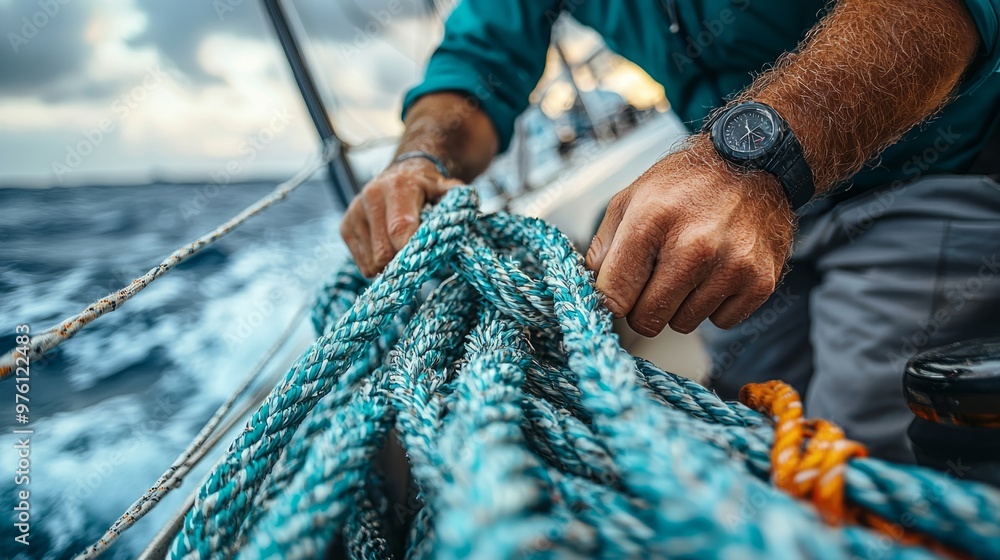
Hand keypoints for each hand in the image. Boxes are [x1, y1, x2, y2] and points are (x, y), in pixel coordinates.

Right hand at [340, 157, 459, 276]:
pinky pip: (362, 265)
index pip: (400, 229)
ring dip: (391, 265)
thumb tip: (466, 207)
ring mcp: (354, 213)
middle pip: (384, 253)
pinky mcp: (345, 228)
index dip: (413, 252)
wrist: (402, 175)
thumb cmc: (428, 189)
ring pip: (372, 263)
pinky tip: (389, 249)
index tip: (426, 262)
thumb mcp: (446, 189)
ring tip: (403, 250)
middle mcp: (371, 197)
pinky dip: (378, 265)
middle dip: (404, 262)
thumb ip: (456, 199)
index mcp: (398, 187)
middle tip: (419, 259)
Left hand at [584, 137, 795, 335]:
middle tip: (656, 279)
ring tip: (693, 265)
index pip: (615, 297)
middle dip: (645, 306)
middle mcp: (693, 246)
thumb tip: (592, 290)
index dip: (613, 299)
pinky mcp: (759, 281)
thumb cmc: (687, 182)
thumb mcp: (631, 198)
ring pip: (683, 324)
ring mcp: (731, 266)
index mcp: (651, 221)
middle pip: (647, 320)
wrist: (754, 161)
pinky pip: (721, 322)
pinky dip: (715, 304)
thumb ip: (604, 247)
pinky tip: (718, 271)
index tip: (621, 291)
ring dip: (682, 304)